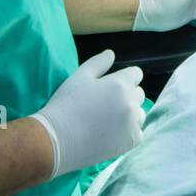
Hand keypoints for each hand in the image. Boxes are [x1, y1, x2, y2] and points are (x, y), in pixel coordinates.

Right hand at [30, 50, 145, 178]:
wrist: (57, 140)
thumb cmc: (66, 104)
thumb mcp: (79, 77)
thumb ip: (98, 63)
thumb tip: (111, 53)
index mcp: (120, 83)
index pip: (136, 74)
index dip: (123, 78)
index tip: (110, 87)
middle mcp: (131, 102)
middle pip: (138, 93)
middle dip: (126, 95)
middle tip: (105, 104)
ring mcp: (133, 123)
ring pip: (139, 113)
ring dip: (129, 113)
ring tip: (107, 120)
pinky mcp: (131, 141)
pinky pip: (137, 132)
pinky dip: (127, 132)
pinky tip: (110, 133)